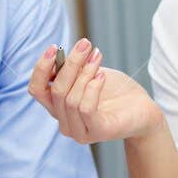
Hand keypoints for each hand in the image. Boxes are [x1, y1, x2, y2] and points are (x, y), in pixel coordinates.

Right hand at [28, 40, 163, 144]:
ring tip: (98, 58)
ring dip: (85, 73)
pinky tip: (102, 76)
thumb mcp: (88, 74)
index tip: (55, 47)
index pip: (36, 89)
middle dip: (70, 63)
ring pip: (70, 99)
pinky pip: (85, 108)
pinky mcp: (96, 133)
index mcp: (57, 107)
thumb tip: (60, 55)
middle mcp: (64, 122)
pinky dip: (93, 88)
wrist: (142, 109)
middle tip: (86, 44)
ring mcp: (79, 131)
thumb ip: (72, 69)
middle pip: (55, 90)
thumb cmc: (114, 91)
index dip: (41, 67)